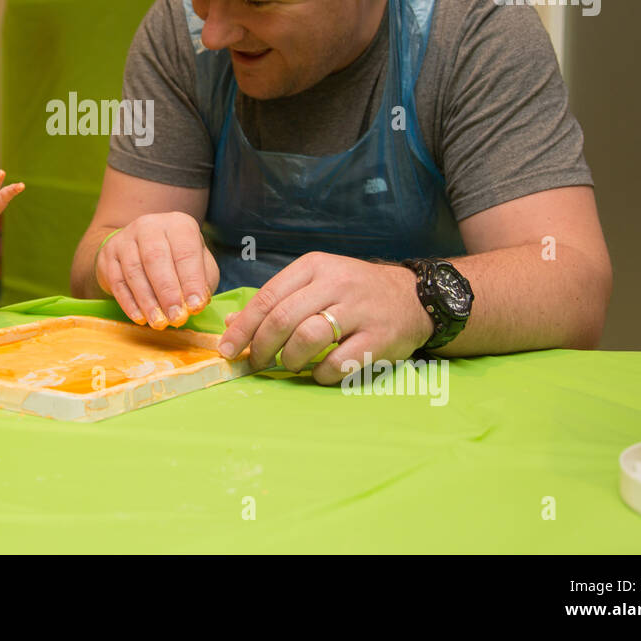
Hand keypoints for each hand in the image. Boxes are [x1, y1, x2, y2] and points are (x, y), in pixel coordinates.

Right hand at [94, 212, 218, 328]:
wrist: (138, 248)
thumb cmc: (176, 260)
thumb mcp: (198, 264)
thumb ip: (201, 282)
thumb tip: (194, 303)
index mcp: (178, 224)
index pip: (186, 252)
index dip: (192, 281)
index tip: (196, 307)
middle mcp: (150, 225)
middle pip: (156, 258)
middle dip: (167, 292)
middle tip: (176, 318)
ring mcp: (126, 238)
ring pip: (134, 271)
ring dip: (147, 301)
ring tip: (158, 323)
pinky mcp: (109, 254)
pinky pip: (117, 280)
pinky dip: (129, 302)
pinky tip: (140, 318)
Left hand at [217, 252, 433, 384]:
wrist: (412, 297)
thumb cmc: (353, 292)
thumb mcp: (315, 283)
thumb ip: (275, 301)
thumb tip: (231, 324)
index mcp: (314, 267)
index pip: (268, 297)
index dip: (243, 327)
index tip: (228, 348)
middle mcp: (336, 283)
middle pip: (283, 318)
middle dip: (261, 346)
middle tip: (253, 363)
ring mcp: (359, 310)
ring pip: (308, 337)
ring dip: (289, 359)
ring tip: (289, 364)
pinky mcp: (379, 337)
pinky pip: (339, 362)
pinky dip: (321, 373)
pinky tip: (318, 372)